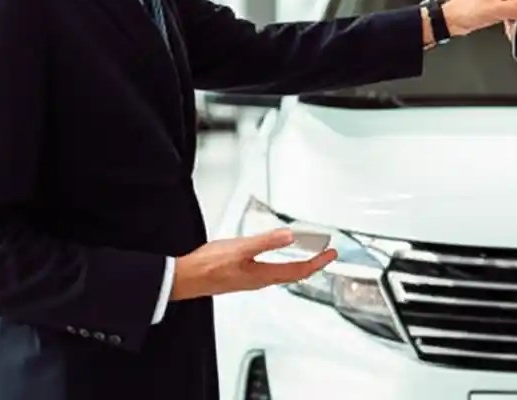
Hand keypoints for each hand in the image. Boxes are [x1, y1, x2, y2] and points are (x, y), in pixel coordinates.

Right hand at [169, 229, 337, 301]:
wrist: (185, 279)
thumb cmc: (208, 266)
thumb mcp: (240, 249)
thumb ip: (266, 242)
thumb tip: (289, 236)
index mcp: (263, 275)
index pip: (299, 270)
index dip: (318, 262)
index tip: (331, 254)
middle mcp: (260, 280)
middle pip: (294, 274)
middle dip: (312, 264)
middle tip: (325, 256)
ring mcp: (251, 280)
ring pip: (282, 275)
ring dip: (298, 265)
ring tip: (308, 257)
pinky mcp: (241, 277)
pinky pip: (270, 273)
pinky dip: (282, 265)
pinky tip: (277, 260)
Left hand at [442, 0, 516, 35]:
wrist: (451, 21)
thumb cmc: (466, 11)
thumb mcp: (497, 10)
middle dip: (516, 9)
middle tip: (512, 17)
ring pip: (510, 5)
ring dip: (510, 13)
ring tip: (500, 18)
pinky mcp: (488, 4)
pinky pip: (503, 9)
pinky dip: (504, 16)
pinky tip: (499, 20)